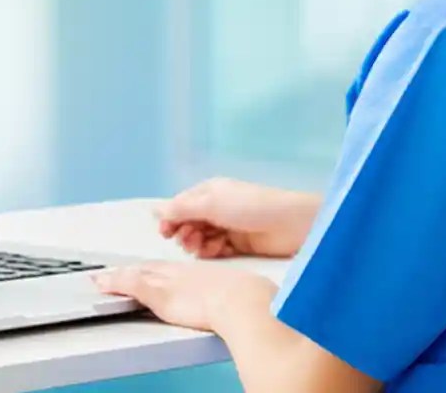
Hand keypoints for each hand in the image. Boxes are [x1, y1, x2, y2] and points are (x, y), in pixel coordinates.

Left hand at [93, 262, 275, 334]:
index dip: (151, 270)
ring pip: (137, 272)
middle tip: (112, 273)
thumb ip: (229, 297)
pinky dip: (113, 282)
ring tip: (101, 278)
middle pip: (149, 268)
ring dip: (117, 275)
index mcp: (197, 273)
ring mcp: (168, 281)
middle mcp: (180, 272)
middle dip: (131, 270)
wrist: (243, 301)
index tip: (139, 272)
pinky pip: (129, 283)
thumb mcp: (235, 294)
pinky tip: (100, 283)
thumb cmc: (246, 300)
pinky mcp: (159, 293)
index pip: (167, 269)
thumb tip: (239, 303)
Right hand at [157, 178, 320, 258]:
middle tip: (187, 241)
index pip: (180, 206)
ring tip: (201, 248)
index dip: (170, 219)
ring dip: (196, 243)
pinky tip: (213, 252)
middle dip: (184, 233)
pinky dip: (211, 252)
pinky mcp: (238, 244)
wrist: (291, 225)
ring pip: (200, 238)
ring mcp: (228, 226)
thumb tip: (154, 210)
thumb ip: (180, 209)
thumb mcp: (211, 204)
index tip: (165, 233)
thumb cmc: (252, 206)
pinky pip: (215, 249)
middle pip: (188, 223)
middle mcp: (216, 207)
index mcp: (209, 192)